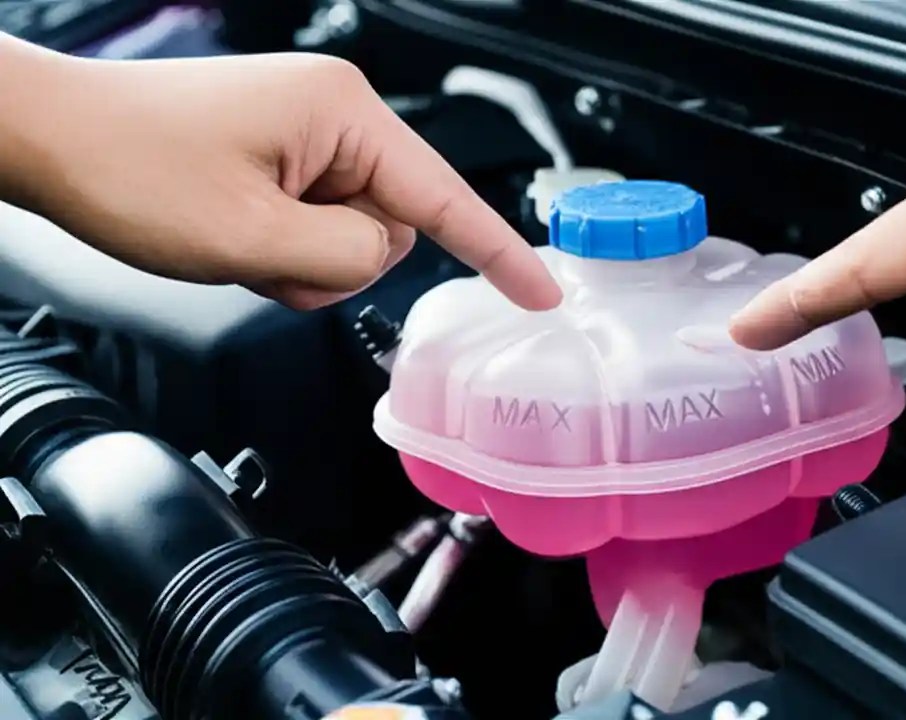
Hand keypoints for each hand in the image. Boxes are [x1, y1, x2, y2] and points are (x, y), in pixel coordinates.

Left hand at [0, 40, 561, 310]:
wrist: (49, 139)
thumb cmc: (128, 166)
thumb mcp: (250, 238)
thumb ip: (346, 259)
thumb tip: (381, 255)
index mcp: (342, 112)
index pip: (445, 197)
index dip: (499, 253)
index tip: (541, 293)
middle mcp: (333, 111)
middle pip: (391, 224)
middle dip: (336, 262)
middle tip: (265, 255)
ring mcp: (305, 130)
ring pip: (350, 233)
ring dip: (302, 260)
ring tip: (238, 240)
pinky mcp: (281, 151)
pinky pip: (316, 223)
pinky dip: (283, 248)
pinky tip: (236, 234)